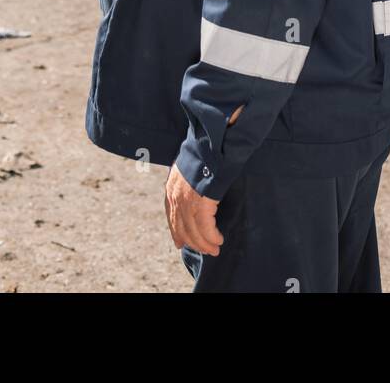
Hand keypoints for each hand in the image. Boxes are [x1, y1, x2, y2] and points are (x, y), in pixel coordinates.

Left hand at [164, 105, 243, 253]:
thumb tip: (196, 184)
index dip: (176, 230)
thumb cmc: (205, 148)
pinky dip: (212, 236)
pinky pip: (205, 226)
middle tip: (206, 251)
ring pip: (193, 230)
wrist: (211, 138)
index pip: (171, 214)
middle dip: (193, 241)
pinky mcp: (200, 201)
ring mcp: (186, 198)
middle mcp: (176, 193)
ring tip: (215, 249)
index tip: (180, 242)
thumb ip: (190, 177)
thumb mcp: (190, 164)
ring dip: (205, 243)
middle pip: (181, 226)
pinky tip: (218, 239)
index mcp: (172, 185)